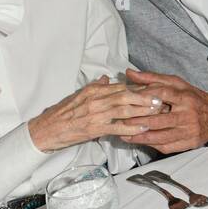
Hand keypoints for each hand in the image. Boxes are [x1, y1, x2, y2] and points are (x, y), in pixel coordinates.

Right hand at [28, 76, 159, 151]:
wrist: (46, 129)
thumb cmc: (63, 113)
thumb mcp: (79, 95)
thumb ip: (96, 87)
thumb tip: (107, 79)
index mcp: (93, 90)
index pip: (121, 86)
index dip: (139, 88)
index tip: (153, 90)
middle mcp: (96, 99)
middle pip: (126, 95)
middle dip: (145, 97)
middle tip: (161, 99)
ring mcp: (95, 113)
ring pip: (124, 109)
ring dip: (143, 110)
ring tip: (158, 112)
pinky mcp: (94, 128)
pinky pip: (117, 127)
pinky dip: (131, 127)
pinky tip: (143, 128)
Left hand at [120, 69, 207, 153]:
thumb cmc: (194, 98)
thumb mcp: (177, 84)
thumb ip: (153, 78)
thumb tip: (129, 73)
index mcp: (185, 97)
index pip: (162, 94)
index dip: (144, 96)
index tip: (127, 99)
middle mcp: (188, 115)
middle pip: (159, 120)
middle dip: (137, 122)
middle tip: (120, 122)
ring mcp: (188, 131)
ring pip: (160, 137)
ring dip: (141, 137)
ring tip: (125, 134)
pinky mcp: (188, 143)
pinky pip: (166, 146)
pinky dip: (151, 145)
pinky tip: (140, 141)